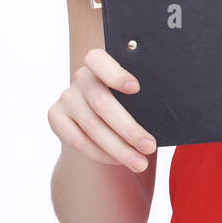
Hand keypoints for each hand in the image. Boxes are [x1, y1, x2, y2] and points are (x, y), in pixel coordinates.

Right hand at [47, 48, 156, 171]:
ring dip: (118, 149)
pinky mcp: (55, 117)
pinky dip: (101, 154)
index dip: (116, 74)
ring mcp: (66, 97)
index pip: (100, 60)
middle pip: (102, 103)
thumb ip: (140, 97)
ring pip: (92, 126)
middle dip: (128, 129)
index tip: (136, 88)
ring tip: (140, 163)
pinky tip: (119, 161)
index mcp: (100, 63)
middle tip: (150, 146)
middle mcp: (81, 77)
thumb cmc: (127, 104)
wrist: (97, 121)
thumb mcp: (134, 96)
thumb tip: (166, 111)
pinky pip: (78, 140)